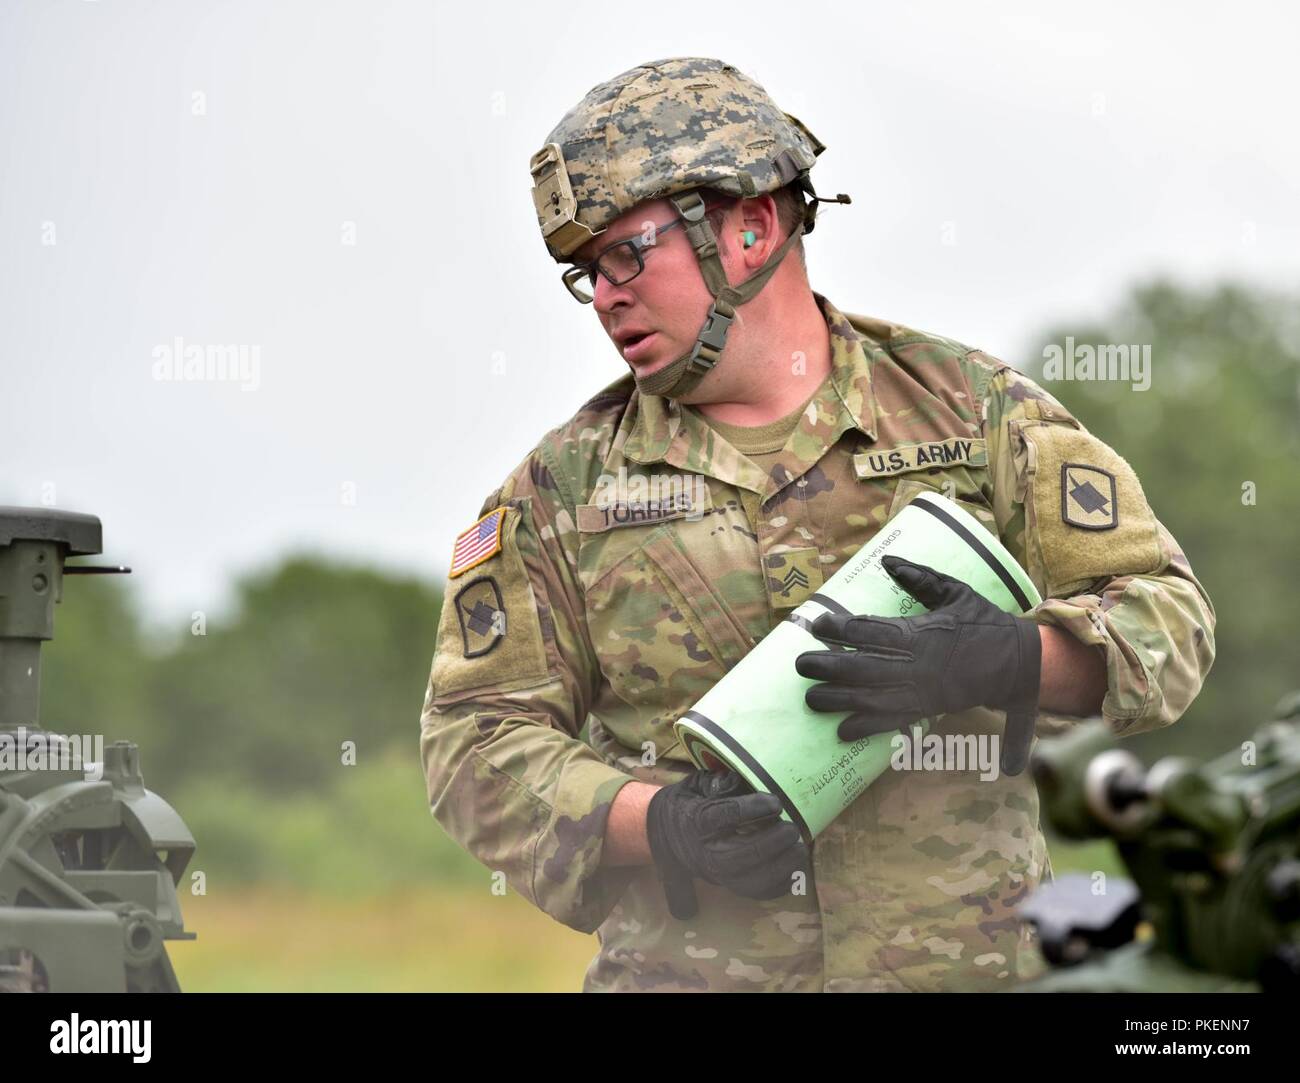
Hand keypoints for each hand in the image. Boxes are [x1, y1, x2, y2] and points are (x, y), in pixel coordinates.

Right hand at [645, 768, 809, 919]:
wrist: (670, 834)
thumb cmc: (691, 803)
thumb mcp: (696, 785)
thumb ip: (715, 782)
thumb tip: (736, 781)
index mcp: (693, 822)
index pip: (720, 818)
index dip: (750, 810)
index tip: (775, 802)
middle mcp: (703, 853)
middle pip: (736, 856)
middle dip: (770, 844)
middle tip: (792, 828)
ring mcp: (717, 874)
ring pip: (748, 882)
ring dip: (779, 868)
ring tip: (800, 848)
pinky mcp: (731, 885)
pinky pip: (757, 894)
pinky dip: (780, 885)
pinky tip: (796, 867)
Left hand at [794, 554, 1040, 773]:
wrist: (1019, 664)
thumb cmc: (984, 623)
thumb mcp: (955, 592)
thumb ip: (921, 578)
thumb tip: (889, 561)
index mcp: (923, 634)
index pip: (873, 632)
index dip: (841, 629)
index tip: (817, 625)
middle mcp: (918, 666)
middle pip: (864, 668)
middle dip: (829, 667)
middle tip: (800, 664)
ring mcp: (922, 691)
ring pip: (872, 698)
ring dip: (839, 700)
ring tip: (811, 700)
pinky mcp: (928, 710)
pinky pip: (894, 721)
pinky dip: (867, 728)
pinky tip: (842, 731)